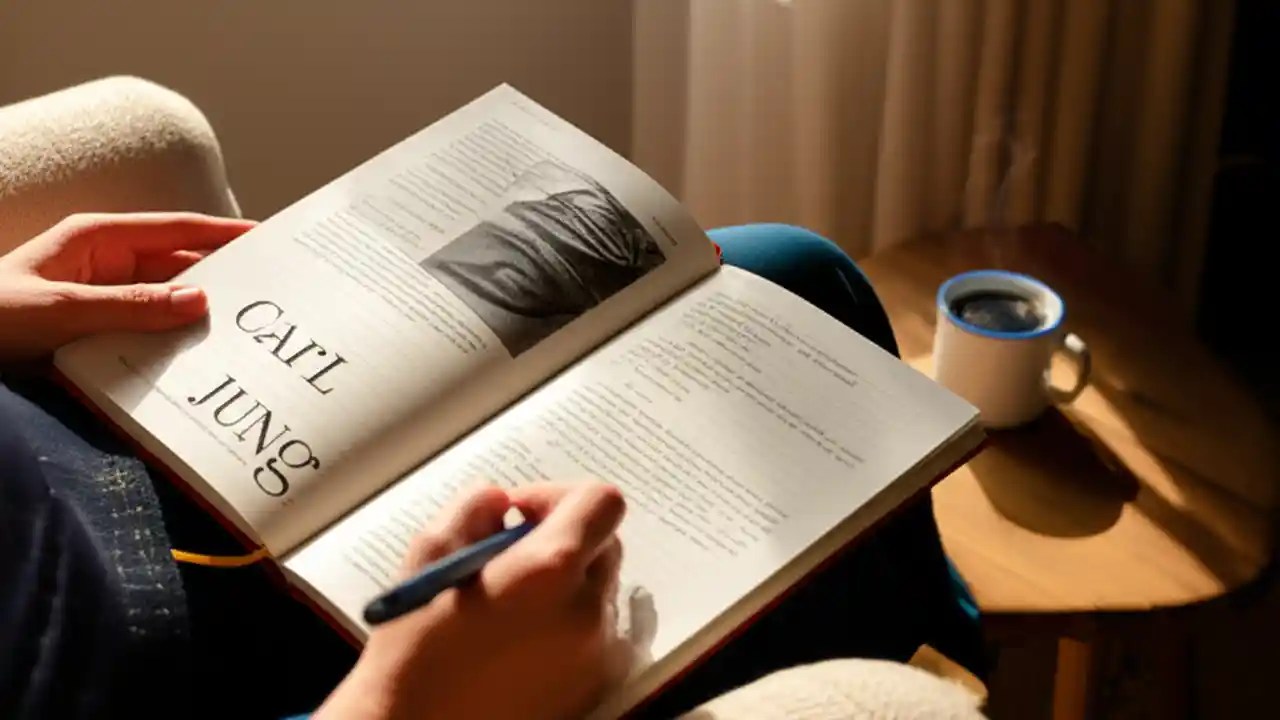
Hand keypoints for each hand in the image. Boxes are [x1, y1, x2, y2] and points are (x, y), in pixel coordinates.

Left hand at [0, 212, 253, 360]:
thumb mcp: (63, 310)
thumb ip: (132, 306)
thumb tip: (200, 301)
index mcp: (98, 238)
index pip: (176, 228)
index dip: (224, 232)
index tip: (266, 237)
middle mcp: (106, 262)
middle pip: (179, 265)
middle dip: (220, 278)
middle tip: (266, 294)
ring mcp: (103, 295)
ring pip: (166, 301)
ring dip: (197, 315)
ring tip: (241, 330)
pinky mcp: (98, 327)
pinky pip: (147, 329)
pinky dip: (172, 339)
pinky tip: (196, 355)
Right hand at [317, 482, 629, 719]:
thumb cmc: (414, 651)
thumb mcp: (429, 559)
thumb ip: (471, 511)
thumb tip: (500, 499)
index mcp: (549, 570)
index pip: (601, 502)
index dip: (560, 496)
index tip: (520, 514)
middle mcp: (587, 609)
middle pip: (605, 544)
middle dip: (563, 538)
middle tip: (510, 556)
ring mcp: (598, 652)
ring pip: (599, 590)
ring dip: (566, 583)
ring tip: (510, 604)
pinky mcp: (596, 684)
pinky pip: (597, 633)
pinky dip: (569, 624)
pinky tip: (521, 639)